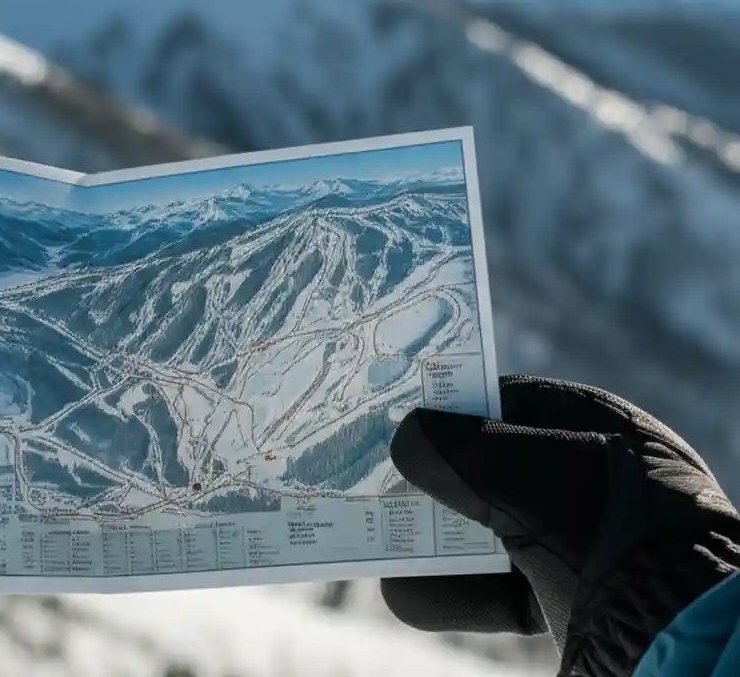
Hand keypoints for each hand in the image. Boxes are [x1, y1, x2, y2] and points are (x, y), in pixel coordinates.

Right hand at [381, 375, 739, 675]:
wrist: (680, 638)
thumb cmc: (607, 535)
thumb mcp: (524, 478)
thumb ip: (456, 449)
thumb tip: (403, 438)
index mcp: (598, 430)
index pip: (506, 402)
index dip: (446, 406)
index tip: (389, 413)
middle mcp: (588, 484)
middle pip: (486, 470)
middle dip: (425, 479)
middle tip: (361, 477)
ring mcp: (578, 547)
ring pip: (482, 534)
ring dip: (422, 543)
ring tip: (368, 542)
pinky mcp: (565, 602)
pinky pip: (492, 589)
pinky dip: (447, 593)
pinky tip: (402, 592)